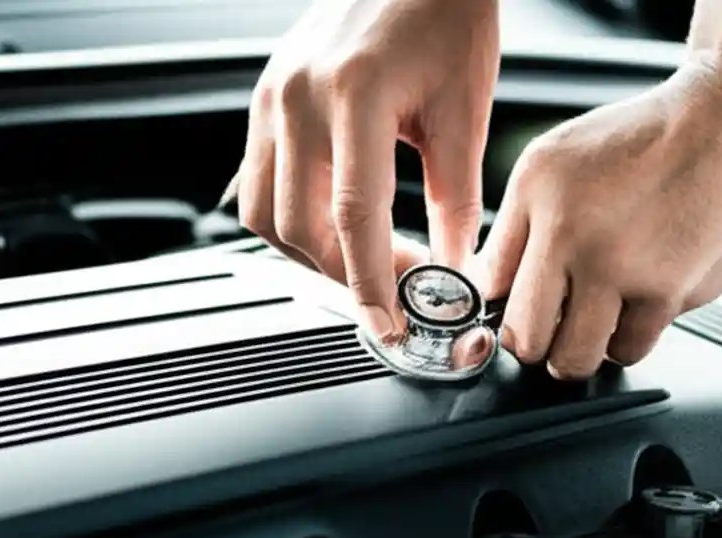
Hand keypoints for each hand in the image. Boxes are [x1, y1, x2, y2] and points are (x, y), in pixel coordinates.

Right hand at [231, 0, 499, 340]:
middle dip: (346, 275)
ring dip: (310, 253)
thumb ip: (456, 197)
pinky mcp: (264, 100)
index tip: (392, 323)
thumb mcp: (464, 108)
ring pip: (264, 213)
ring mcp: (272, 97)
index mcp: (354, 93)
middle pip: (299, 225)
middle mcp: (297, 96)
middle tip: (396, 290)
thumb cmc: (444, 14)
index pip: (353, 216)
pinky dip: (290, 218)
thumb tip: (453, 266)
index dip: (372, 282)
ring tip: (365, 262)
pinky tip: (333, 225)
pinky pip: (256, 182)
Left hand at [477, 61, 721, 378]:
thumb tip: (487, 289)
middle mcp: (578, 237)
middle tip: (552, 328)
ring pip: (584, 357)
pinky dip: (633, 332)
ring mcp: (629, 269)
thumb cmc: (647, 137)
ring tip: (601, 310)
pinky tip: (641, 297)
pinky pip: (636, 344)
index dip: (501, 309)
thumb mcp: (554, 162)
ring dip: (587, 345)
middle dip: (536, 345)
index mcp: (540, 200)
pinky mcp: (676, 291)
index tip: (513, 313)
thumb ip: (515, 229)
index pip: (491, 291)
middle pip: (529, 342)